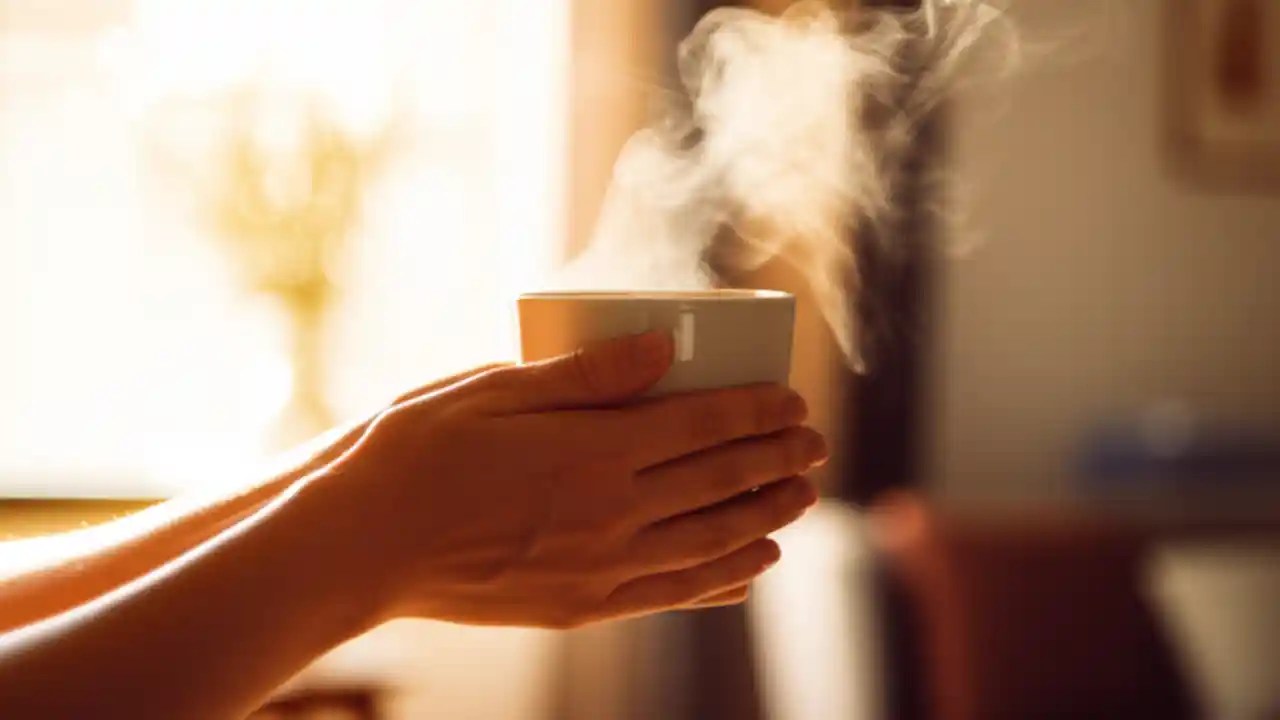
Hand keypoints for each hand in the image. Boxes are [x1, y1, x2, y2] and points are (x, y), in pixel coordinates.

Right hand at [308, 332, 827, 628]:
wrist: (363, 545)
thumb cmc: (418, 452)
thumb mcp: (493, 390)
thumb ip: (586, 374)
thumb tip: (661, 348)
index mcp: (591, 448)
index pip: (701, 422)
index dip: (755, 409)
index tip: (793, 400)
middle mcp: (608, 512)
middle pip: (718, 481)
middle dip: (775, 459)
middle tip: (815, 445)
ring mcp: (599, 567)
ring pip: (710, 541)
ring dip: (765, 516)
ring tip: (802, 499)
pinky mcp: (581, 606)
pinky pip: (673, 594)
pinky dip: (723, 579)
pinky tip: (753, 565)